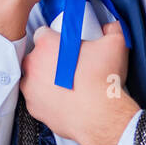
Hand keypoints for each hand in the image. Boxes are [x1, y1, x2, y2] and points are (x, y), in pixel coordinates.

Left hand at [19, 21, 140, 144]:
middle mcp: (33, 65)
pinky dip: (46, 99)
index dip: (54, 37)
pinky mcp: (34, 108)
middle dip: (49, 59)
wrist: (101, 116)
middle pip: (36, 56)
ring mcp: (31, 88)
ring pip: (33, 78)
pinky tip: (63, 98)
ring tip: (66, 83)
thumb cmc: (102, 83)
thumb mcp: (115, 45)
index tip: (64, 44)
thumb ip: (112, 30)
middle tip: (68, 65)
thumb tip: (111, 28)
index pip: (42, 33)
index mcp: (47, 45)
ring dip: (45, 79)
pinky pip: (37, 99)